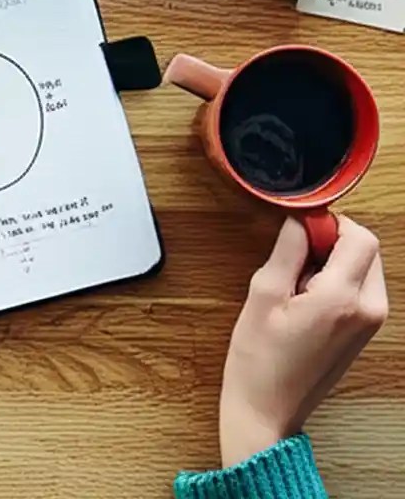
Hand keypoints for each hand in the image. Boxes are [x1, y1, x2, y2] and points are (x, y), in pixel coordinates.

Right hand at [219, 216, 387, 465]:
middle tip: (293, 262)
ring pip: (364, 268)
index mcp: (343, 298)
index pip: (360, 237)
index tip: (299, 232)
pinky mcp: (366, 332)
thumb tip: (300, 220)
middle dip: (332, 244)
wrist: (268, 409)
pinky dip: (337, 283)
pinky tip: (306, 302)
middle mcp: (369, 310)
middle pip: (367, 250)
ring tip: (296, 287)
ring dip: (334, 264)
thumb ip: (288, 251)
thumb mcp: (264, 296)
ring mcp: (371, 323)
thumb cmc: (259, 359)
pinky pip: (361, 289)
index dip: (329, 225)